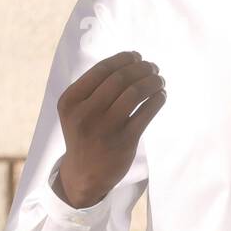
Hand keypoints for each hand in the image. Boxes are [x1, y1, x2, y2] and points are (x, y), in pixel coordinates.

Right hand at [54, 51, 166, 207]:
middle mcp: (85, 114)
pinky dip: (157, 99)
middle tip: (152, 67)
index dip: (123, 59)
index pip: (101, 70)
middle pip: (120, 79)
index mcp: (70, 101)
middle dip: (141, 68)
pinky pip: (146, 112)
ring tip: (158, 80)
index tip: (136, 56)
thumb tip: (131, 60)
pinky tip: (160, 96)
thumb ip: (95, 87)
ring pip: (135, 93)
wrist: (84, 174)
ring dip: (152, 81)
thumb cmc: (84, 134)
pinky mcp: (124, 142)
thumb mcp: (76, 110)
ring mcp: (105, 128)